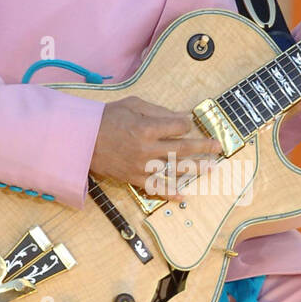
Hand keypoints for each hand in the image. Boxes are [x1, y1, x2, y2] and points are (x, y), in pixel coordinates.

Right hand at [90, 95, 221, 200]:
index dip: (186, 124)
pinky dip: (170, 193)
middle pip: (182, 148)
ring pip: (174, 168)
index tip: (188, 123)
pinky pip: (155, 187)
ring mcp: (141, 166)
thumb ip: (159, 111)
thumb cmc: (107, 118)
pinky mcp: (134, 178)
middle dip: (203, 147)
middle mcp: (147, 149)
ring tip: (211, 168)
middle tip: (218, 147)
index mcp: (147, 128)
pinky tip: (183, 196)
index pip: (178, 127)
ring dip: (195, 168)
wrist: (82, 140)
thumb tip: (183, 117)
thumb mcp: (133, 105)